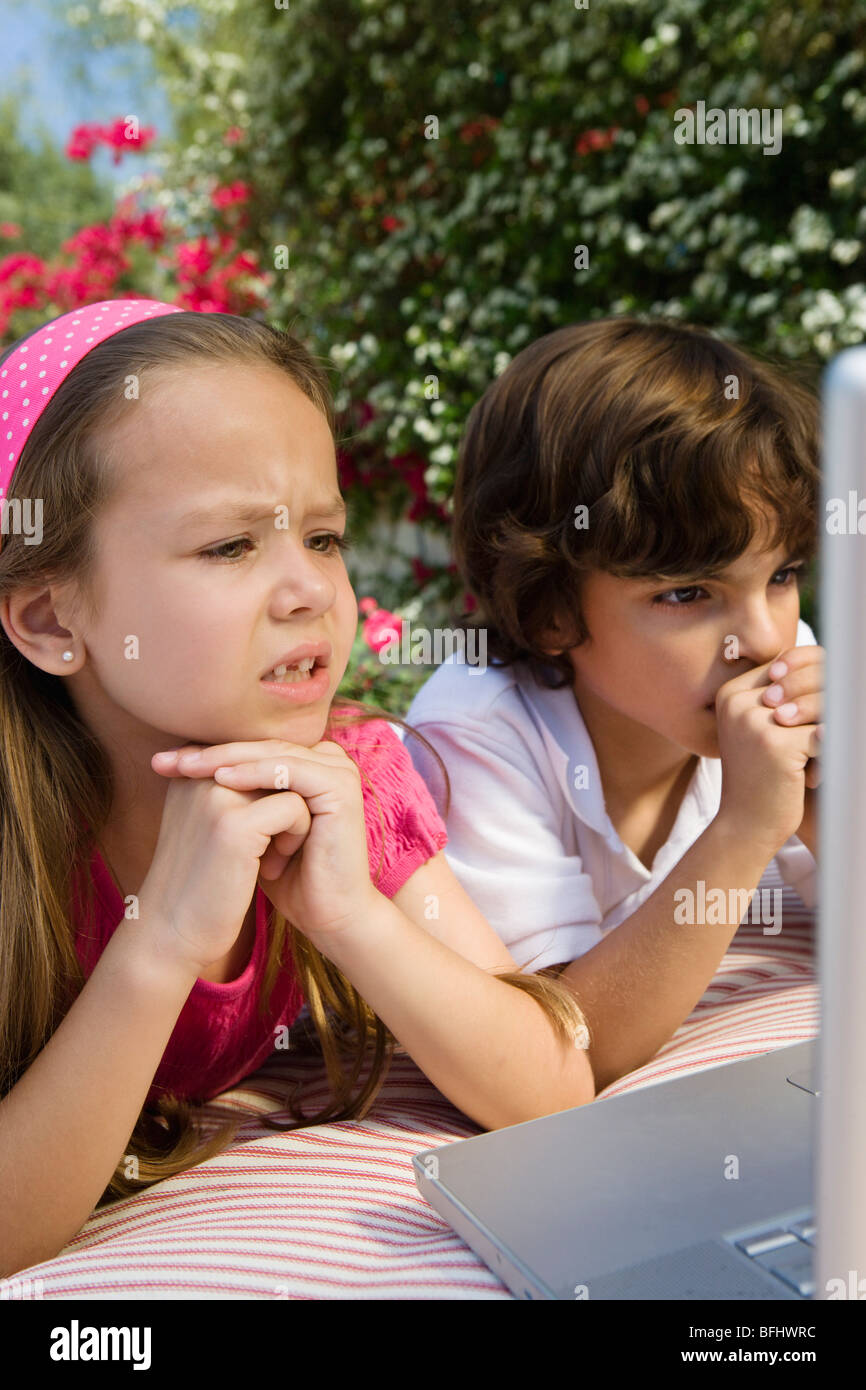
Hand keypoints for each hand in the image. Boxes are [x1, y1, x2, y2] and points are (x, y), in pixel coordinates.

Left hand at [153, 739, 379, 943]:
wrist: (326, 915)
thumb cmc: (285, 876)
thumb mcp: (250, 828)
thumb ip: (234, 794)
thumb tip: (181, 766)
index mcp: (309, 765)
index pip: (251, 748)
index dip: (207, 753)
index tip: (160, 763)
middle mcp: (326, 761)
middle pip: (259, 746)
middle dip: (210, 753)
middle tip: (166, 760)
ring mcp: (337, 771)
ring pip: (272, 753)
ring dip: (227, 758)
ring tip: (187, 767)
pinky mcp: (340, 788)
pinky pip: (291, 770)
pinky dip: (255, 773)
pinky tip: (223, 779)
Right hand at [714, 645, 822, 856]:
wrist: (745, 825)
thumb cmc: (761, 777)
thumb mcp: (762, 729)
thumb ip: (783, 697)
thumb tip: (828, 662)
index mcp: (730, 693)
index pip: (787, 665)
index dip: (812, 684)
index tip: (810, 721)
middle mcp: (737, 701)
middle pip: (806, 681)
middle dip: (825, 708)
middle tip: (821, 738)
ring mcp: (754, 720)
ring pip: (819, 707)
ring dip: (827, 732)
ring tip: (818, 756)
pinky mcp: (775, 742)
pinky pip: (823, 735)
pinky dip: (826, 757)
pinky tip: (812, 777)